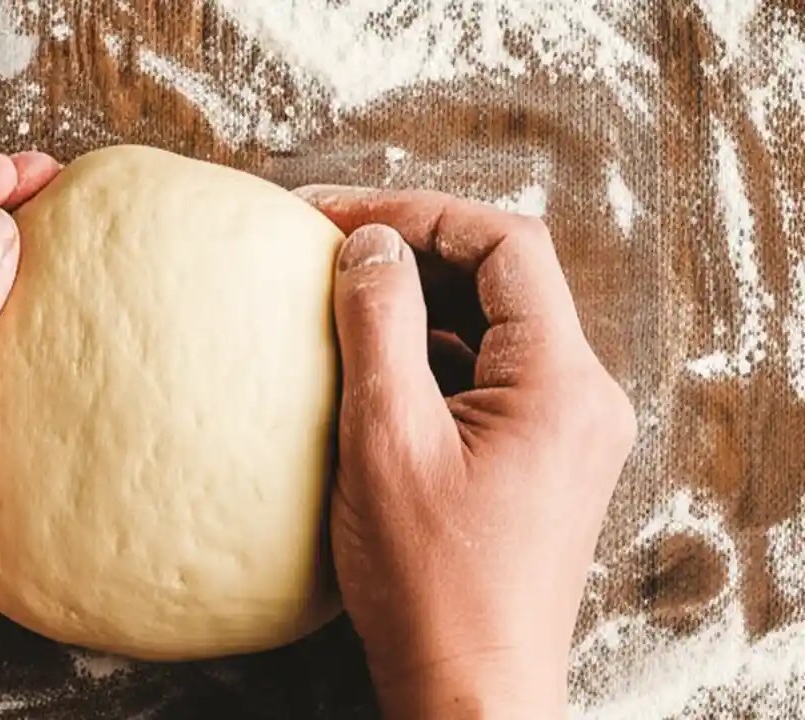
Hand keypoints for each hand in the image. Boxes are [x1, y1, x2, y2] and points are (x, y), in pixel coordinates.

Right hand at [295, 187, 635, 718]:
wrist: (470, 691)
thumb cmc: (430, 584)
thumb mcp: (386, 441)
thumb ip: (379, 327)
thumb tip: (370, 244)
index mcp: (561, 384)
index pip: (506, 245)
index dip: (421, 214)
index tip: (340, 219)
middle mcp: (581, 397)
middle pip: (504, 278)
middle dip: (414, 249)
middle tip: (328, 244)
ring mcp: (565, 430)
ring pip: (493, 326)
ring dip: (418, 301)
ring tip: (338, 294)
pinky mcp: (538, 458)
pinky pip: (487, 375)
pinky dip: (430, 352)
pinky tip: (370, 362)